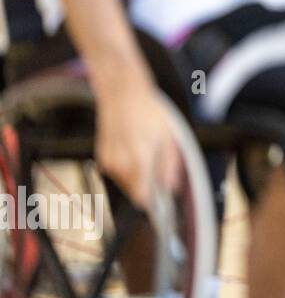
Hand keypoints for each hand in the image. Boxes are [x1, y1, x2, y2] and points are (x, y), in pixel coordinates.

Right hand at [94, 76, 180, 209]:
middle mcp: (120, 165)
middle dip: (148, 187)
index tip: (163, 202)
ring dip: (137, 176)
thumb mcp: (170, 138)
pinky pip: (117, 171)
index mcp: (139, 161)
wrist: (122, 95)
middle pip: (135, 192)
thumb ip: (170, 166)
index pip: (143, 199)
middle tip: (159, 171)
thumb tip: (171, 188)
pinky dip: (126, 167)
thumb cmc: (150, 114)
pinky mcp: (101, 157)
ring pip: (125, 182)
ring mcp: (108, 162)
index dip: (154, 202)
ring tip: (146, 153)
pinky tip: (133, 149)